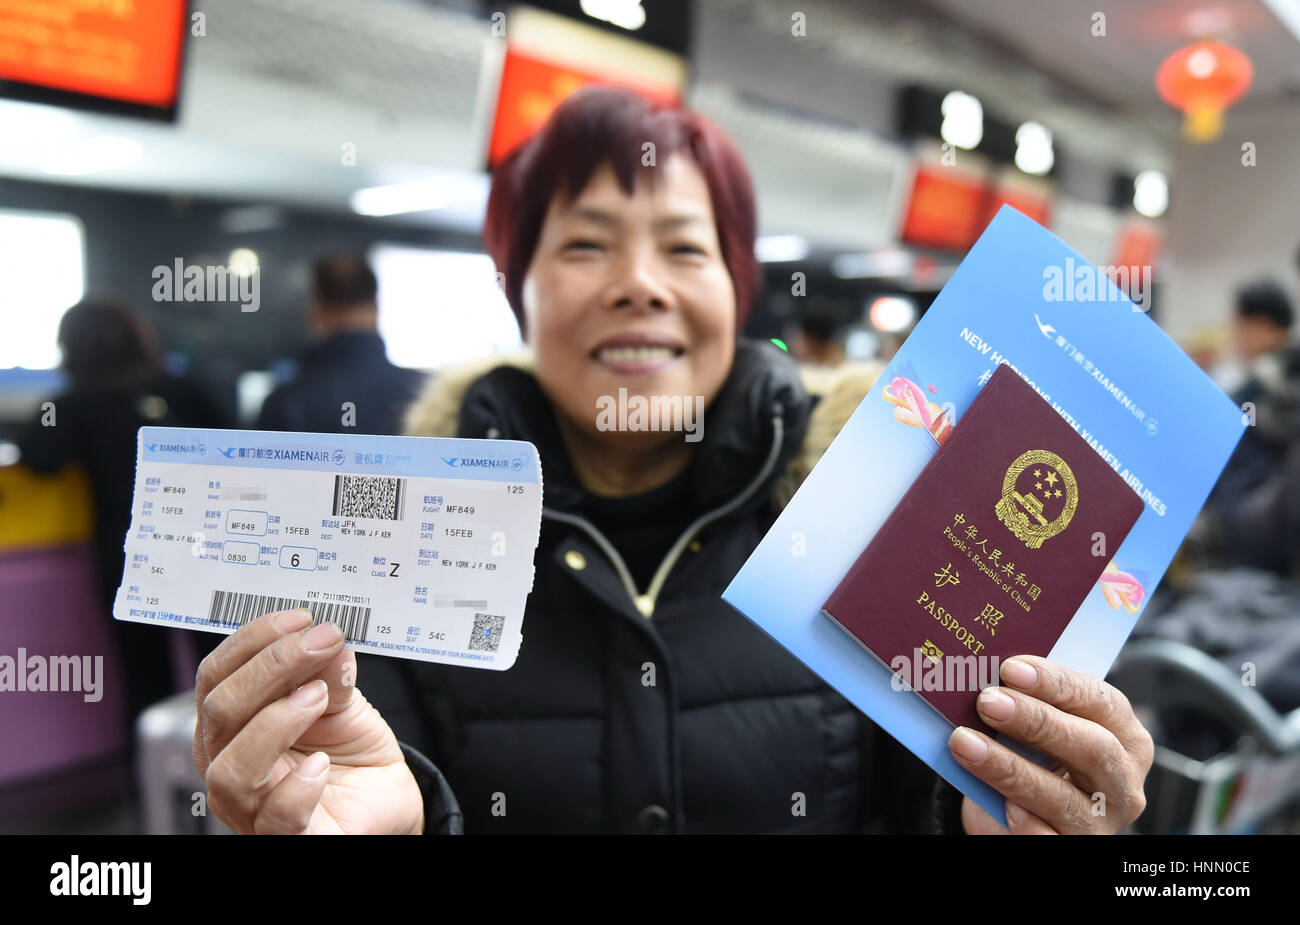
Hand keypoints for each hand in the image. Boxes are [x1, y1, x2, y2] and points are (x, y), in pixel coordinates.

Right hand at [193, 608, 423, 833]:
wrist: (386, 803)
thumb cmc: (350, 753)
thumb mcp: (343, 701)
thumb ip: (328, 673)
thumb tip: (323, 638)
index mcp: (233, 724)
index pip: (216, 676)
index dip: (253, 641)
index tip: (301, 618)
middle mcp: (229, 765)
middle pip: (218, 713)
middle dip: (271, 667)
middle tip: (322, 643)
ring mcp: (251, 809)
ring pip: (230, 770)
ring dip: (275, 723)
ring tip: (320, 698)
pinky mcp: (286, 839)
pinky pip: (274, 821)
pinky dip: (297, 789)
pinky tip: (322, 764)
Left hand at [947, 654, 1153, 833]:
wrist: (1019, 816)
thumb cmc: (1035, 757)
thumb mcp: (1040, 727)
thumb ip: (1027, 701)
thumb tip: (983, 671)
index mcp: (1124, 737)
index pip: (1101, 702)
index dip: (1056, 683)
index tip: (1010, 669)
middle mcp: (1121, 782)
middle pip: (1092, 747)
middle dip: (1037, 721)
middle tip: (987, 701)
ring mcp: (1100, 823)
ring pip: (1061, 797)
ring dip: (1008, 767)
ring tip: (964, 742)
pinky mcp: (1072, 850)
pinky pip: (1047, 838)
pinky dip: (1025, 821)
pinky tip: (1000, 804)